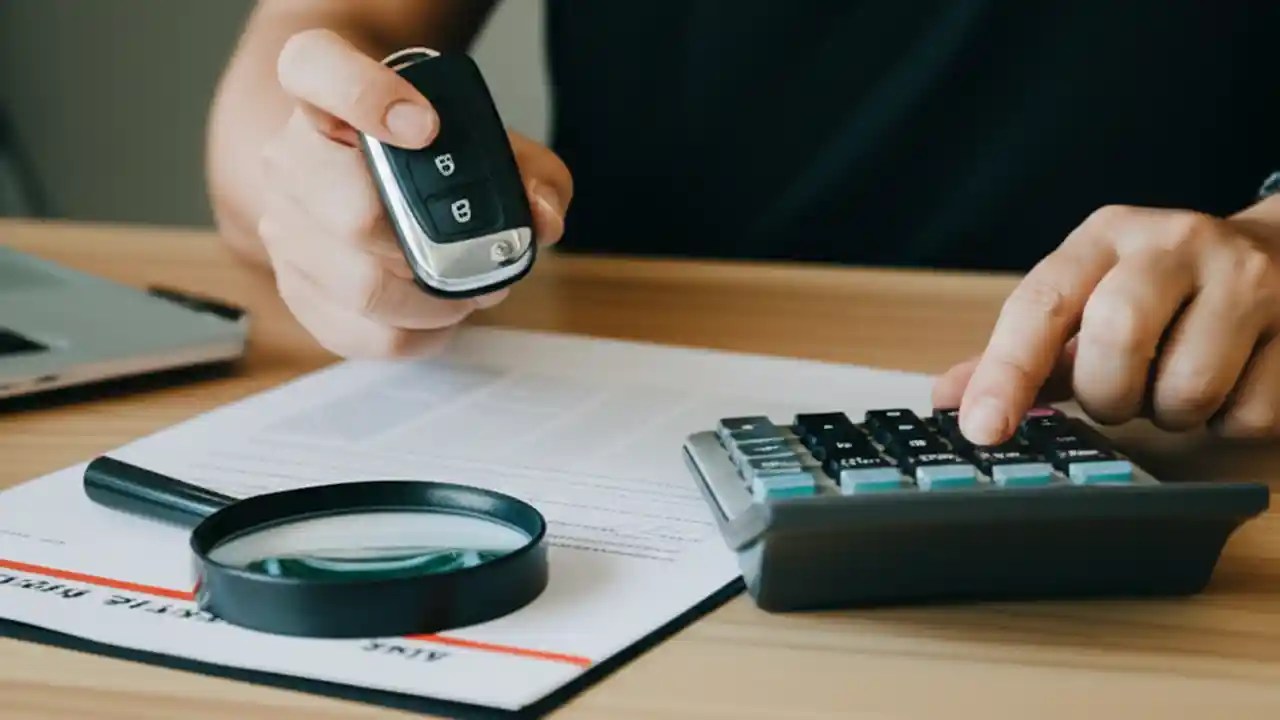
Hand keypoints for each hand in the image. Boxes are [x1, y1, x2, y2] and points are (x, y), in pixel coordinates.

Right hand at [257, 29, 571, 357]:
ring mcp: (283, 225)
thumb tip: (542, 214)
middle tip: (478, 256)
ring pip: (361, 286)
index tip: (426, 125)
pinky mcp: (294, 286)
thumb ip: (527, 168)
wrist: (355, 180)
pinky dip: (415, 333)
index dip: (367, 97)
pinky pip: (359, 331)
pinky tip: (438, 315)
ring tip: (465, 291)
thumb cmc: (422, 157)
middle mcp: (289, 155)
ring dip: (433, 302)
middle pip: (353, 213)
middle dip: (434, 249)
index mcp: (322, 90)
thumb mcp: (479, 139)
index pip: (316, 69)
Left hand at [933, 203, 1279, 442]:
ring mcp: (1250, 280)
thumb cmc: (1162, 290)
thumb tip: (950, 399)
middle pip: (1118, 336)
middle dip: (1108, 393)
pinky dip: (1227, 421)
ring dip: (1170, 413)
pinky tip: (1231, 383)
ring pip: (1188, 389)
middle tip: (1118, 395)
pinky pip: (1247, 415)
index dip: (1006, 371)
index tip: (981, 428)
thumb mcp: (1087, 300)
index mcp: (1106, 236)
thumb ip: (1022, 352)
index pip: (1042, 302)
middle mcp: (1177, 243)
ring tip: (1177, 381)